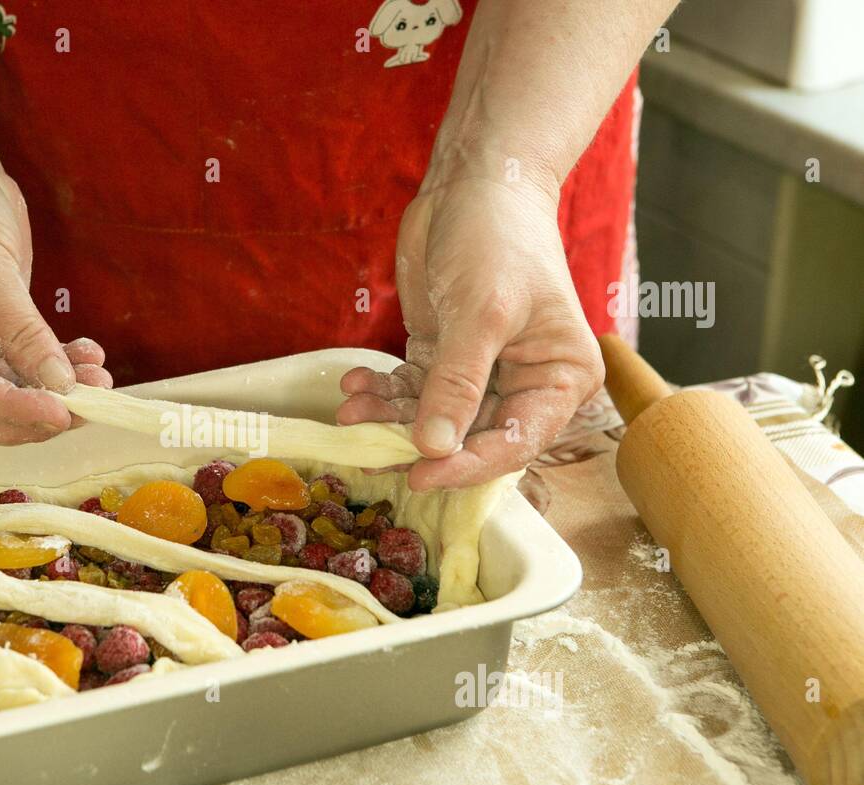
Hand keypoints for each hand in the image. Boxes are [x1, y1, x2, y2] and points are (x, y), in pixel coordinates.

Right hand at [0, 153, 110, 443]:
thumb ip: (22, 333)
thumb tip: (59, 384)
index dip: (13, 410)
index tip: (61, 412)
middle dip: (34, 415)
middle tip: (85, 407)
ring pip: (5, 397)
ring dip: (52, 393)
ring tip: (97, 378)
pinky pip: (19, 371)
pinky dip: (53, 368)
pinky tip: (86, 356)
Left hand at [338, 178, 603, 488]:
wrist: (473, 183)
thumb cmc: (498, 239)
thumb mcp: (481, 313)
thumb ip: (457, 383)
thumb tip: (434, 447)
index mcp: (559, 379)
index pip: (515, 442)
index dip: (467, 465)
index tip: (420, 475)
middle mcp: (524, 383)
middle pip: (469, 437)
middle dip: (416, 442)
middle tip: (368, 449)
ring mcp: (480, 372)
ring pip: (432, 418)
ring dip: (389, 418)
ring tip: (351, 410)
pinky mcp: (443, 357)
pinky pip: (412, 391)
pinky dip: (383, 392)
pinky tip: (355, 386)